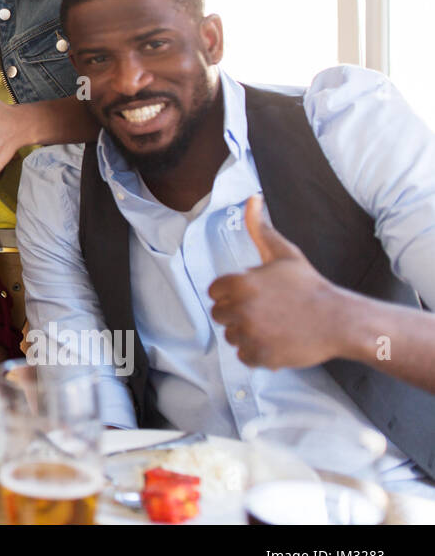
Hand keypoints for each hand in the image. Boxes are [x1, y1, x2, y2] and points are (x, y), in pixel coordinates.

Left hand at [209, 195, 349, 368]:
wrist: (339, 320)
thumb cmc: (309, 286)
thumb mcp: (283, 253)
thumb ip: (260, 228)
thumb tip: (251, 198)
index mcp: (239, 283)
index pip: (215, 292)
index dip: (233, 293)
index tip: (255, 295)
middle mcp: (240, 309)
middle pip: (220, 315)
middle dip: (238, 313)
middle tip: (267, 311)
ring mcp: (250, 334)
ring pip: (231, 336)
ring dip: (248, 333)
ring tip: (274, 325)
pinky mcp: (260, 355)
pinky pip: (244, 356)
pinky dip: (257, 352)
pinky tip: (277, 341)